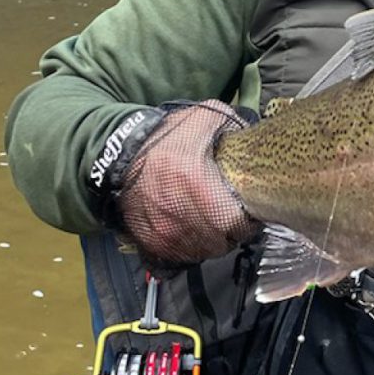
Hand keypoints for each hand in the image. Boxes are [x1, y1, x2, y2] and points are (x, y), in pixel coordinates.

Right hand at [114, 101, 260, 266]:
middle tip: (232, 218)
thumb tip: (254, 135)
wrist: (119, 155)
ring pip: (202, 252)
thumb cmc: (166, 138)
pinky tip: (195, 232)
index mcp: (195, 182)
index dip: (247, 221)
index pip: (236, 223)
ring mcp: (163, 232)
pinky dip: (192, 248)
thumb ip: (232, 123)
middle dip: (232, 233)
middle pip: (221, 243)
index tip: (247, 212)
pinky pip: (181, 257)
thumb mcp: (202, 117)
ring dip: (213, 243)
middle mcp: (178, 213)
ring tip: (215, 226)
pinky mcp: (150, 242)